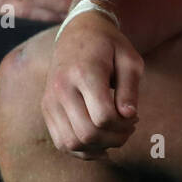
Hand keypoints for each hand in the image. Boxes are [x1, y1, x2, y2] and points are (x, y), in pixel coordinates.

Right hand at [41, 8, 141, 157]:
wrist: (78, 31)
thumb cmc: (109, 45)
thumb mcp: (129, 59)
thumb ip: (130, 88)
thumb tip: (129, 116)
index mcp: (83, 73)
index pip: (103, 116)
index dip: (124, 125)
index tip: (134, 116)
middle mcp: (61, 88)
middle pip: (87, 133)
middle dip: (114, 138)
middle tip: (128, 128)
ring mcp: (50, 100)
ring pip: (72, 143)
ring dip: (98, 147)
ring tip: (114, 134)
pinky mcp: (46, 108)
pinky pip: (61, 142)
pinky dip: (82, 150)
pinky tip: (99, 142)